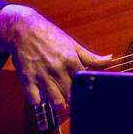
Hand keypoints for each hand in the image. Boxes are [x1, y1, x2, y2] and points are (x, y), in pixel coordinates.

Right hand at [0, 4, 114, 121]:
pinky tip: (40, 94)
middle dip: (74, 102)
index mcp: (71, 59)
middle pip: (72, 97)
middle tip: (73, 100)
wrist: (22, 29)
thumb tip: (110, 60)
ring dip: (59, 104)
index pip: (85, 84)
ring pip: (57, 103)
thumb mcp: (72, 44)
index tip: (88, 98)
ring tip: (58, 99)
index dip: (87, 93)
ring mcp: (42, 75)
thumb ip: (91, 57)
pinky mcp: (27, 79)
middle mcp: (57, 68)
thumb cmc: (49, 36)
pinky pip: (35, 100)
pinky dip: (38, 100)